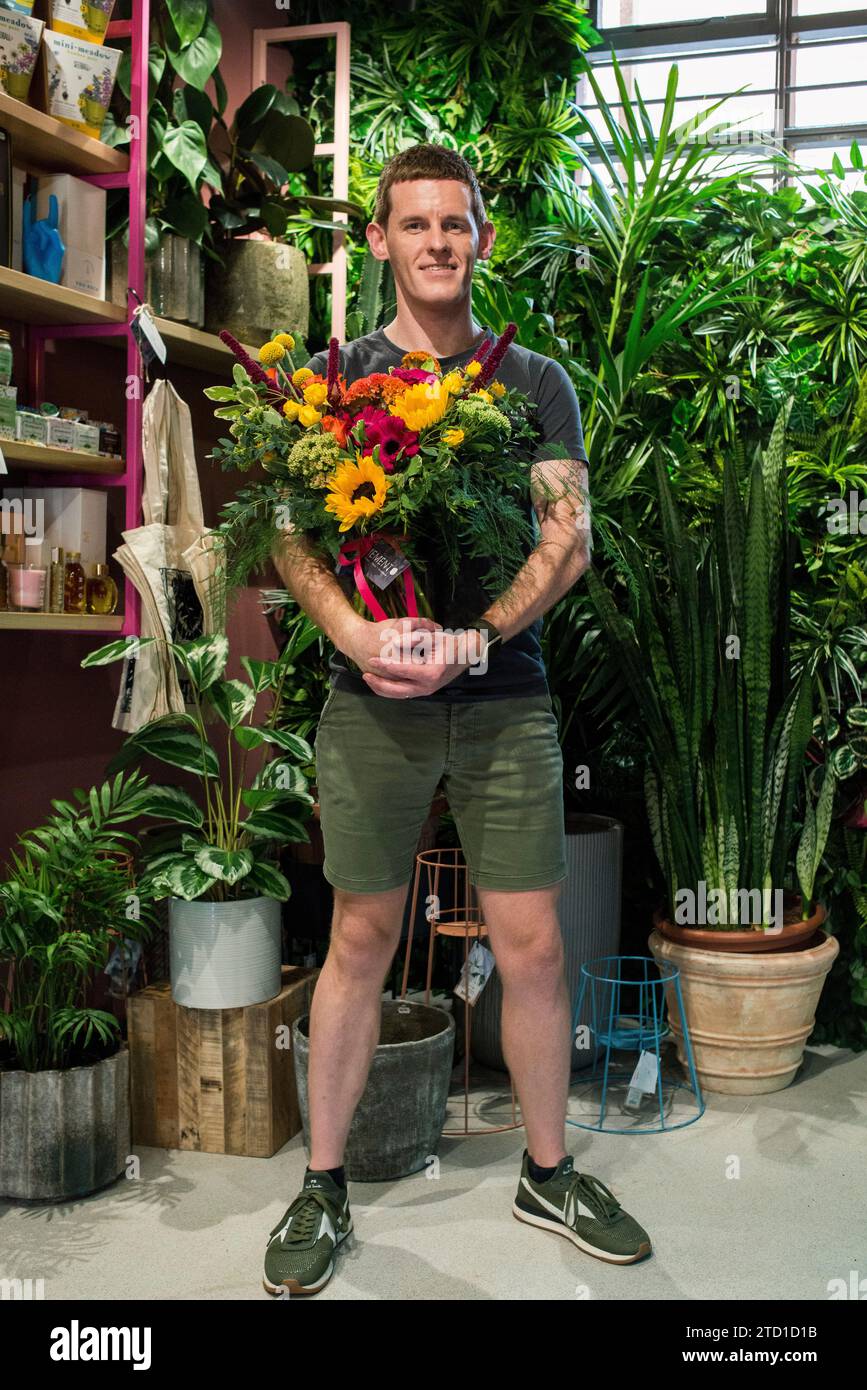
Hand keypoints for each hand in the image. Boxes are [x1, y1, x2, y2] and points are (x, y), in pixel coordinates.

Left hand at [344, 615, 486, 698]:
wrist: (466, 653)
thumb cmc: (450, 643)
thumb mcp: (433, 637)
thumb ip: (413, 639)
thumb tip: (393, 643)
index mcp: (431, 672)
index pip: (402, 671)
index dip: (385, 664)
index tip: (372, 658)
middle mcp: (428, 686)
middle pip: (397, 690)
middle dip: (379, 683)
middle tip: (365, 674)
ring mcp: (426, 690)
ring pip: (399, 695)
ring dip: (383, 689)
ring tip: (369, 679)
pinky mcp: (424, 690)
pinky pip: (403, 694)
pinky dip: (390, 690)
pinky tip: (380, 682)